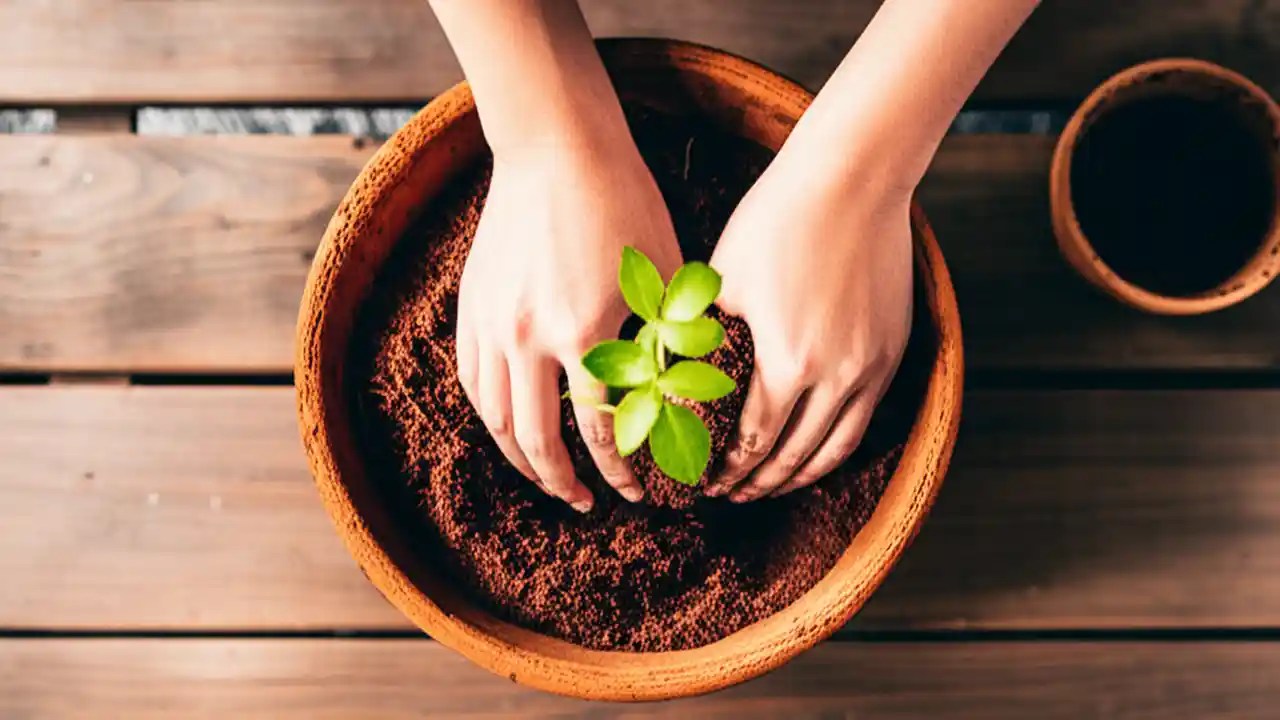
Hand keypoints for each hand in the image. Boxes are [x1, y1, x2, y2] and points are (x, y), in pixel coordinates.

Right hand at [456, 138, 682, 510]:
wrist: (554, 147)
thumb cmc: (622, 202)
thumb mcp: (663, 274)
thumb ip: (669, 342)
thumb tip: (685, 404)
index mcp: (585, 332)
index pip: (602, 430)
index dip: (622, 471)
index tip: (639, 491)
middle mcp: (529, 338)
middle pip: (539, 442)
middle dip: (566, 484)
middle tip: (588, 504)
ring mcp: (491, 324)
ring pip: (496, 419)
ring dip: (521, 460)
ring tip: (546, 479)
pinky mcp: (471, 308)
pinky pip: (473, 381)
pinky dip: (490, 416)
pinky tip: (510, 429)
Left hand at [706, 155, 913, 500]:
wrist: (854, 177)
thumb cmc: (776, 219)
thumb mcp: (721, 281)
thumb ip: (696, 340)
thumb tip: (660, 384)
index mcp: (787, 361)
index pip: (751, 442)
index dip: (724, 470)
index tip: (703, 482)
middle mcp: (836, 375)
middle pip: (792, 456)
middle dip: (756, 483)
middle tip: (729, 496)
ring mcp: (871, 366)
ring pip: (834, 449)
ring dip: (798, 476)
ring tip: (770, 486)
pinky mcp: (893, 352)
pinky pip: (864, 421)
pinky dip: (835, 448)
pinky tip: (812, 451)